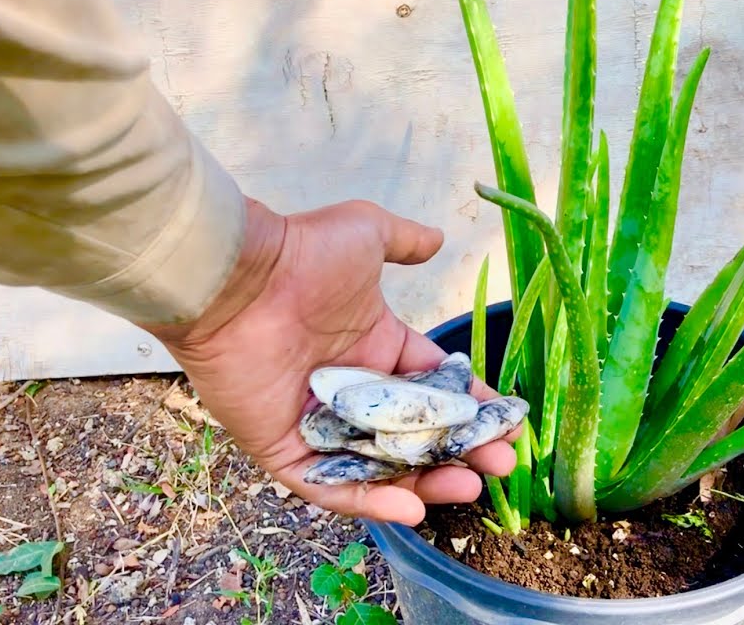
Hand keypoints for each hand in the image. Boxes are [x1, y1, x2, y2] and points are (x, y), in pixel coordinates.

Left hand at [139, 197, 515, 524]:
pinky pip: (328, 486)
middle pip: (415, 434)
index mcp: (375, 346)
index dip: (472, 407)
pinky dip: (369, 502)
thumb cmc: (300, 254)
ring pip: (380, 466)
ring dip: (426, 482)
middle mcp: (351, 389)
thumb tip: (437, 239)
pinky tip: (413, 509)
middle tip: (501, 465)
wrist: (235, 277)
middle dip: (461, 451)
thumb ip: (404, 241)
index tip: (508, 425)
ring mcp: (318, 423)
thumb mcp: (366, 233)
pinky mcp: (284, 449)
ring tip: (468, 488)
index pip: (433, 387)